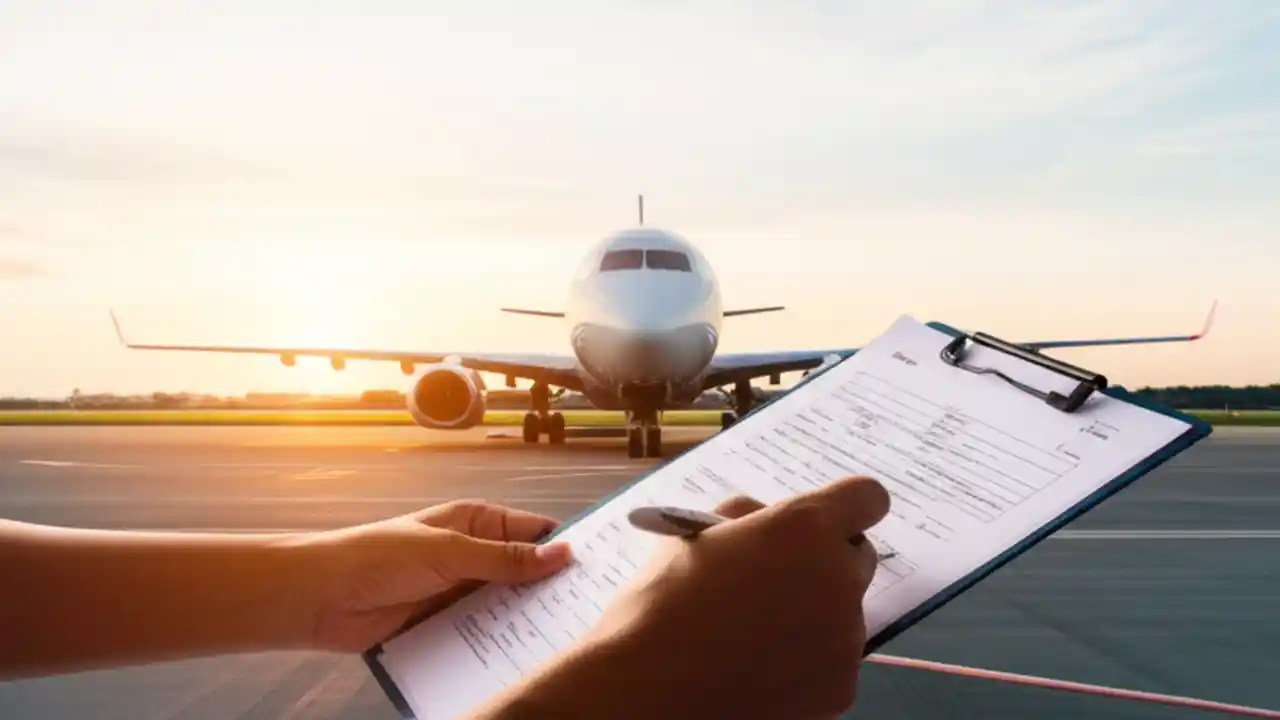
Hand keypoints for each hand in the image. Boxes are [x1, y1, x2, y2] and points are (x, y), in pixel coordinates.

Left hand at [301, 501, 572, 651]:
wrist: (320, 598)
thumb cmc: (379, 558)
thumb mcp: (447, 551)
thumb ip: (504, 557)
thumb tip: (562, 554)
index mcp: (476, 522)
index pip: (534, 530)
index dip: (564, 546)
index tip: (600, 568)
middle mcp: (473, 555)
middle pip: (525, 572)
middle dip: (550, 589)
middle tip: (588, 611)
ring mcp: (459, 591)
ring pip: (506, 605)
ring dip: (525, 620)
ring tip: (563, 639)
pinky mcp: (445, 624)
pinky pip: (481, 633)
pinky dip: (498, 642)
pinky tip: (523, 657)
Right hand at [471, 476, 888, 719]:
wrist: (652, 689)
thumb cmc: (662, 601)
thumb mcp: (695, 532)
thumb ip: (747, 516)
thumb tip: (768, 521)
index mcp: (805, 527)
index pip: (868, 497)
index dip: (845, 507)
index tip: (820, 525)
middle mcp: (839, 578)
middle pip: (858, 557)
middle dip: (826, 562)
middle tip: (777, 581)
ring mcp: (846, 637)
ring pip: (845, 612)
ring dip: (814, 614)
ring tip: (756, 634)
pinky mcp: (843, 686)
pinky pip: (834, 660)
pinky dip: (808, 662)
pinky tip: (762, 667)